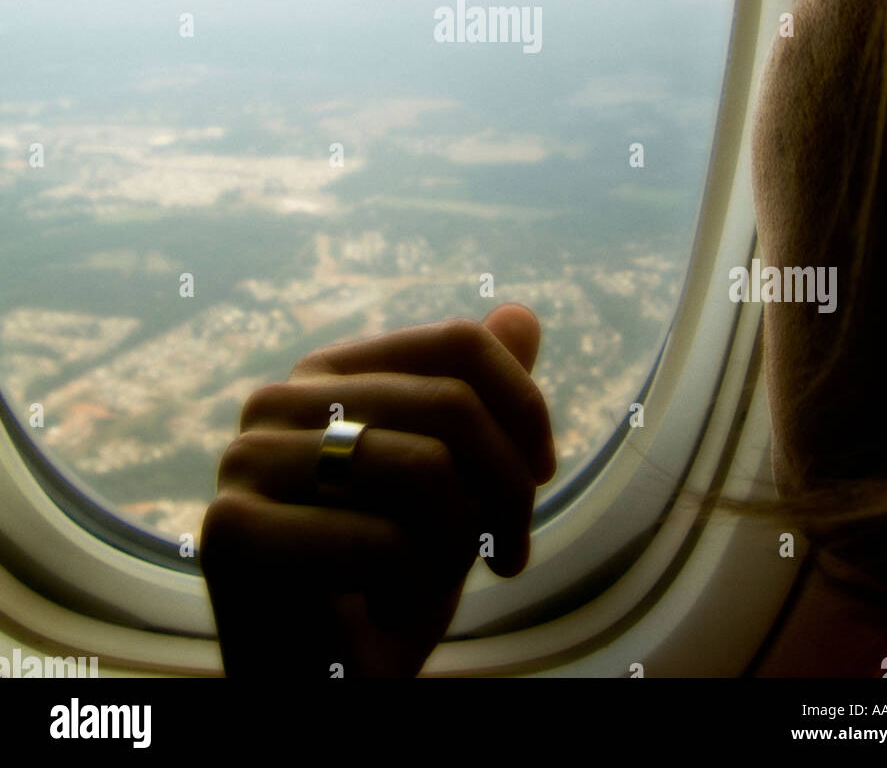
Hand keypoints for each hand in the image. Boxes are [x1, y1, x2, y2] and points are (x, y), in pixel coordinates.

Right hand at [199, 303, 555, 677]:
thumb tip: (521, 313)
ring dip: (458, 549)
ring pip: (427, 469)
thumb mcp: (455, 490)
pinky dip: (414, 595)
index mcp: (329, 374)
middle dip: (507, 493)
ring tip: (431, 587)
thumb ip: (479, 402)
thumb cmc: (386, 585)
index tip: (537, 477)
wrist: (318, 689)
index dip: (523, 408)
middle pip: (453, 404)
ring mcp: (248, 461)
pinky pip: (383, 542)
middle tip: (507, 555)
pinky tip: (384, 619)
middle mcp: (280, 399)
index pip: (459, 342)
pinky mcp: (234, 533)